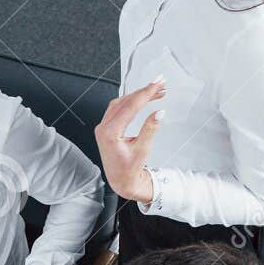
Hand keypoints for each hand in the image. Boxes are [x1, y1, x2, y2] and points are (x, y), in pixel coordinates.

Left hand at [94, 79, 165, 202]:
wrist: (120, 180)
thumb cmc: (129, 169)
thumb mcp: (143, 150)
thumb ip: (150, 129)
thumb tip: (160, 112)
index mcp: (110, 133)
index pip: (130, 106)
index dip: (146, 93)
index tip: (158, 83)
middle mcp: (103, 128)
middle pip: (125, 102)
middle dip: (144, 91)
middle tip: (161, 84)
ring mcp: (103, 127)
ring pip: (121, 103)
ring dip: (138, 95)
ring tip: (156, 91)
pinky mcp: (106, 128)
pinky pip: (117, 108)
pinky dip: (131, 102)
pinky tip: (142, 99)